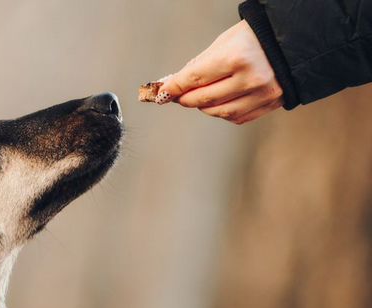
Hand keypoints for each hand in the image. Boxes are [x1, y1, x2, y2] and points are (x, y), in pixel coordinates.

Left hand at [157, 21, 283, 124]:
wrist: (298, 38)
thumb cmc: (258, 35)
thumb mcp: (227, 41)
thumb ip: (201, 65)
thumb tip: (175, 84)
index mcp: (238, 57)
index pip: (195, 79)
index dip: (175, 87)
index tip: (163, 92)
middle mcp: (251, 79)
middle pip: (204, 99)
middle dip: (186, 98)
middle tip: (177, 96)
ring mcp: (262, 94)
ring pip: (219, 112)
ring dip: (203, 107)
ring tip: (198, 98)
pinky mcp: (270, 104)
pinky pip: (237, 117)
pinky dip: (222, 112)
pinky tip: (219, 102)